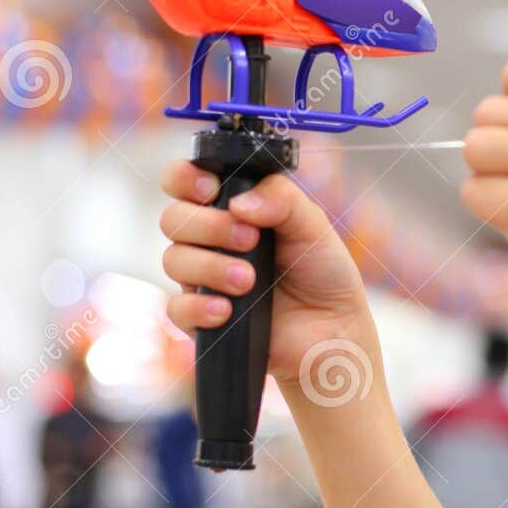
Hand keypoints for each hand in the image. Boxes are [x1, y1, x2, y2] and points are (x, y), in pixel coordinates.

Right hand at [159, 165, 374, 389]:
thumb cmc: (322, 272)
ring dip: (210, 266)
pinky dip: (199, 306)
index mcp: (231, 207)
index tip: (210, 189)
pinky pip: (176, 308)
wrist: (333, 329)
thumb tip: (239, 202)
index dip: (184, 178)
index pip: (184, 181)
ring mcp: (202, 279)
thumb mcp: (313, 225)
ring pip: (173, 260)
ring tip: (248, 281)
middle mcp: (209, 240)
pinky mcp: (200, 317)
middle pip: (174, 219)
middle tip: (250, 241)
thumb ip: (281, 199)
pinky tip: (226, 310)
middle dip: (209, 226)